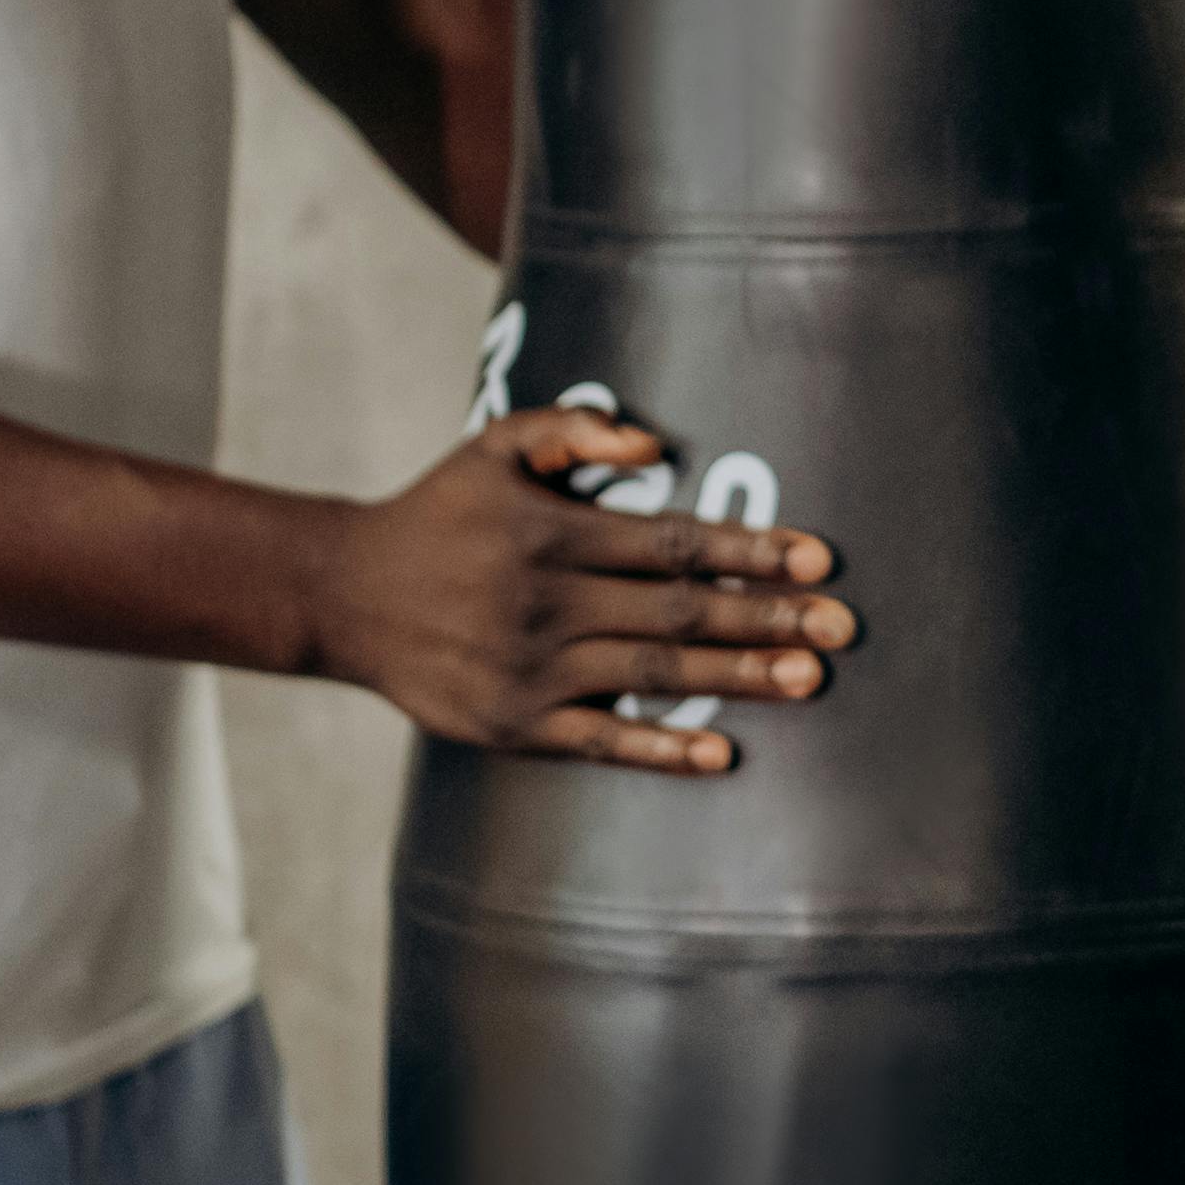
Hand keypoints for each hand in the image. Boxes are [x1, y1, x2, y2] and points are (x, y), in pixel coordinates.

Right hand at [302, 404, 852, 772]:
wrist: (343, 595)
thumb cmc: (438, 512)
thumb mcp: (494, 446)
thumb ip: (572, 431)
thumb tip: (656, 444)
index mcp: (554, 532)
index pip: (672, 541)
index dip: (749, 550)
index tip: (816, 558)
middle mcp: (549, 601)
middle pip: (678, 610)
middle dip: (766, 617)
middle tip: (841, 627)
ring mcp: (532, 667)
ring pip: (652, 673)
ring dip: (735, 676)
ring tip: (808, 679)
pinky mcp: (514, 722)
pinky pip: (600, 740)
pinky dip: (660, 749)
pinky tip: (720, 753)